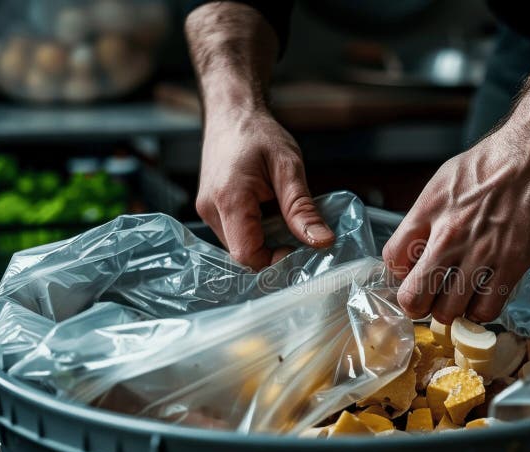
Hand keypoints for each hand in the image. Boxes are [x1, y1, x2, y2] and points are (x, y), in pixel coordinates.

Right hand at [196, 108, 334, 269]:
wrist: (231, 113)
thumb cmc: (258, 134)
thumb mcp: (289, 167)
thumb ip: (302, 208)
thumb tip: (323, 241)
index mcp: (229, 199)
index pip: (247, 254)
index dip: (274, 260)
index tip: (298, 248)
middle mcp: (211, 210)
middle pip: (243, 253)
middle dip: (273, 250)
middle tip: (297, 232)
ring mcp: (207, 211)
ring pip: (239, 245)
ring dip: (264, 240)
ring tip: (282, 215)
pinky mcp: (210, 209)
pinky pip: (235, 233)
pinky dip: (255, 231)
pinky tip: (269, 211)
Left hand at [383, 126, 529, 322]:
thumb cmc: (489, 165)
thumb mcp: (441, 184)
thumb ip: (423, 219)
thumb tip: (411, 252)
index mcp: (427, 213)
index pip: (392, 261)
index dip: (399, 276)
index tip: (410, 276)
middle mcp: (449, 237)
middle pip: (413, 297)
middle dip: (418, 305)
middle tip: (430, 298)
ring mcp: (481, 253)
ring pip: (449, 311)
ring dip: (452, 310)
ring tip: (460, 297)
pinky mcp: (512, 264)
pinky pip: (486, 309)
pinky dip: (481, 310)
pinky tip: (483, 296)